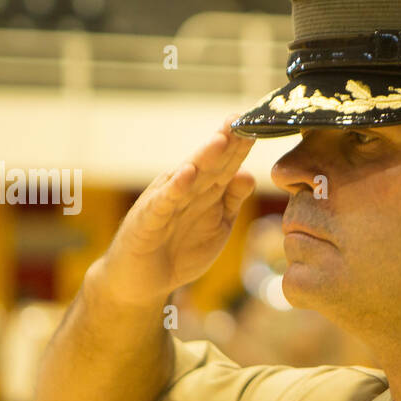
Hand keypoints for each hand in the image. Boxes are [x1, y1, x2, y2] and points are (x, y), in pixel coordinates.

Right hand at [98, 115, 256, 305]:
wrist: (142, 281)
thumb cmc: (180, 248)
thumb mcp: (216, 224)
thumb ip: (232, 199)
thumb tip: (249, 174)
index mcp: (203, 189)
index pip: (225, 163)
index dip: (240, 145)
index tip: (258, 122)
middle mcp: (184, 188)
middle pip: (208, 163)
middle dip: (225, 142)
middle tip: (240, 119)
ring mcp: (165, 202)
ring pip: (187, 177)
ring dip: (203, 158)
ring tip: (220, 140)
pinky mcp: (148, 220)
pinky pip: (163, 202)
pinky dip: (174, 188)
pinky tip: (186, 174)